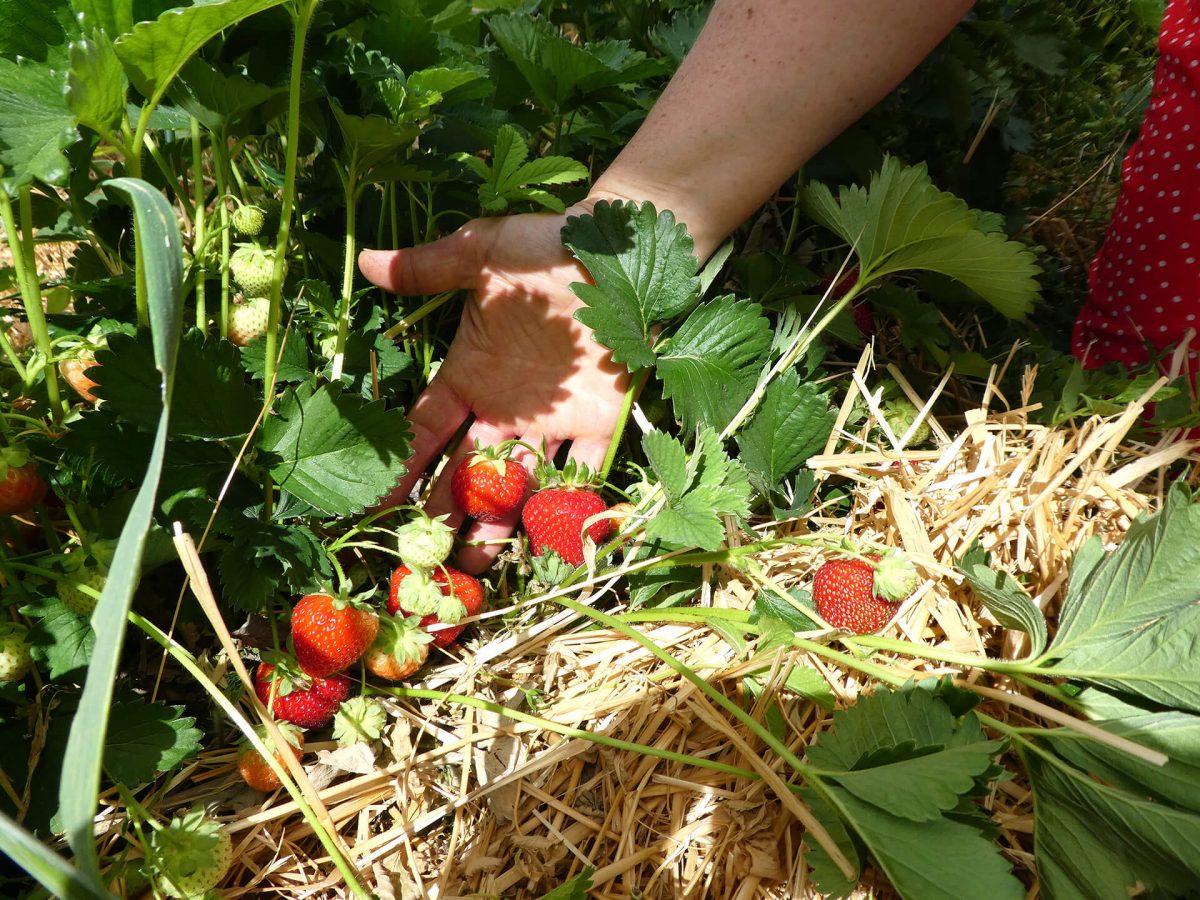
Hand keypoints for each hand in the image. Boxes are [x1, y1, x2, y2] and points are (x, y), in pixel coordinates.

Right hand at [359, 209, 628, 572]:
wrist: (623, 250)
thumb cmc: (547, 247)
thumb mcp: (483, 253)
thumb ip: (430, 269)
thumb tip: (364, 261)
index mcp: (472, 375)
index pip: (427, 430)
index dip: (402, 464)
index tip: (375, 502)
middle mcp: (508, 408)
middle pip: (469, 472)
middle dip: (447, 514)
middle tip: (425, 556)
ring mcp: (554, 422)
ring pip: (521, 485)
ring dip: (501, 525)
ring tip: (478, 567)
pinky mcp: (601, 423)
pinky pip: (587, 472)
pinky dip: (574, 505)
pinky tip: (553, 545)